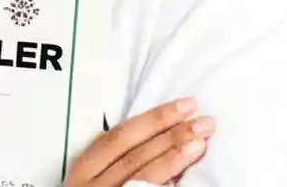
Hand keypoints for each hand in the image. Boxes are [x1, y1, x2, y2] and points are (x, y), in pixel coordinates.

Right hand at [65, 98, 215, 185]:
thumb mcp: (92, 184)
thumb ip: (115, 166)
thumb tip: (157, 143)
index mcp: (83, 174)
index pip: (118, 137)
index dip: (153, 120)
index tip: (183, 107)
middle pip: (134, 154)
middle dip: (170, 134)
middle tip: (203, 121)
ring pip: (141, 177)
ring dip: (173, 157)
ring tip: (201, 142)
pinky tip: (188, 180)